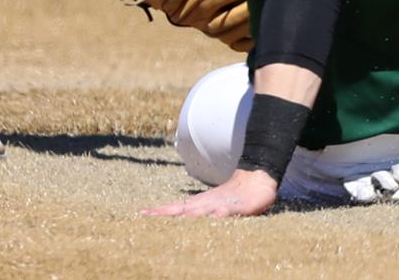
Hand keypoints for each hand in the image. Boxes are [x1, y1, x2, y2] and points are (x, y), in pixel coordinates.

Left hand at [144, 169, 277, 217]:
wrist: (256, 179)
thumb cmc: (232, 197)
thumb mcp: (213, 207)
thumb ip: (199, 212)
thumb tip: (180, 219)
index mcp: (200, 204)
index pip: (176, 208)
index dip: (160, 211)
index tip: (142, 214)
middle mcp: (208, 203)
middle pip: (184, 208)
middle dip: (166, 212)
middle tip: (148, 215)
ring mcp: (223, 204)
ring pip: (205, 209)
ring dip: (191, 215)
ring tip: (178, 219)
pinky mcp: (240, 207)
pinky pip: (231, 211)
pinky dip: (222, 213)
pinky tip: (217, 217)